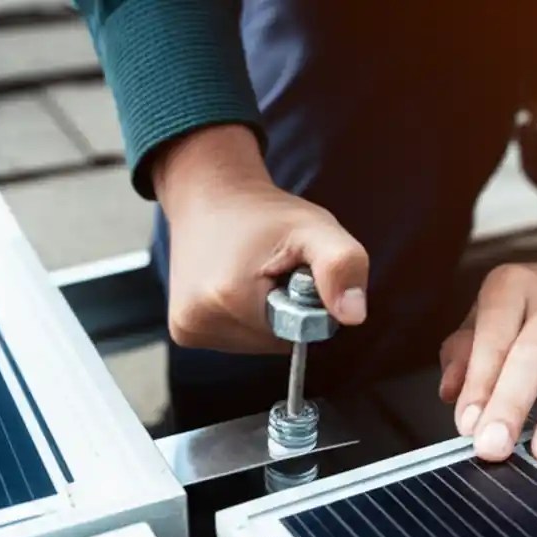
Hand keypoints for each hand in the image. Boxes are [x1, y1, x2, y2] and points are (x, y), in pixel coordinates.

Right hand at [153, 125, 367, 352]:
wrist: (209, 194)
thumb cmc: (264, 212)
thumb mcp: (315, 227)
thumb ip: (342, 264)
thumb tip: (354, 315)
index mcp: (229, 300)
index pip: (296, 334)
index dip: (306, 305)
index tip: (292, 272)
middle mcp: (199, 322)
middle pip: (274, 341)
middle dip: (286, 310)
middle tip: (273, 270)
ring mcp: (187, 330)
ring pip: (255, 342)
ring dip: (264, 315)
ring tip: (250, 275)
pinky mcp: (183, 331)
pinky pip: (234, 338)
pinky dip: (244, 318)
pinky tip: (234, 285)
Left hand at [438, 254, 536, 463]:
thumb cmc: (522, 312)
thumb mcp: (484, 319)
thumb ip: (463, 353)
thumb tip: (450, 393)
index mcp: (512, 286)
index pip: (493, 336)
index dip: (479, 382)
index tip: (468, 426)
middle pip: (534, 352)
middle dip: (513, 403)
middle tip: (495, 447)